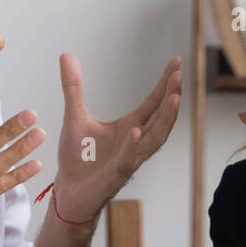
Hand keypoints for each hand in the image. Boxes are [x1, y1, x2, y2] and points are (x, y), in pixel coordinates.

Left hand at [52, 53, 181, 221]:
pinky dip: (134, 145)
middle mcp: (136, 141)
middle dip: (171, 96)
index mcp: (130, 127)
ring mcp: (129, 158)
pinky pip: (129, 158)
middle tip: (179, 75)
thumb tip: (66, 55)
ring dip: (166, 118)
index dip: (165, 84)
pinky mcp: (117, 174)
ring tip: (175, 98)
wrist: (69, 191)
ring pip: (155, 138)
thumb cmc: (77, 159)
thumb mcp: (74, 116)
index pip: (153, 103)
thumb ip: (73, 87)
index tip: (176, 63)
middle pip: (161, 117)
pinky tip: (137, 130)